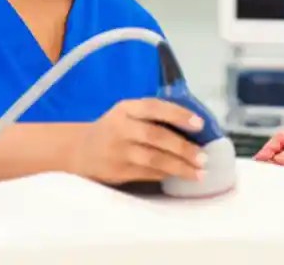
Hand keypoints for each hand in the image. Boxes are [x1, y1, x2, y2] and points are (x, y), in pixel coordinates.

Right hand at [69, 99, 205, 184]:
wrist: (79, 150)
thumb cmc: (115, 128)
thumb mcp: (128, 113)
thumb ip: (153, 115)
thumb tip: (195, 126)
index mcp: (126, 108)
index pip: (154, 107)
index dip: (178, 115)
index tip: (200, 124)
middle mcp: (121, 128)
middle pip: (156, 136)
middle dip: (183, 148)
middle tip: (204, 157)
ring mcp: (118, 151)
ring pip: (153, 159)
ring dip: (179, 167)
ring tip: (199, 172)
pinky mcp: (117, 171)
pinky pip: (147, 173)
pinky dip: (166, 174)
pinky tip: (179, 176)